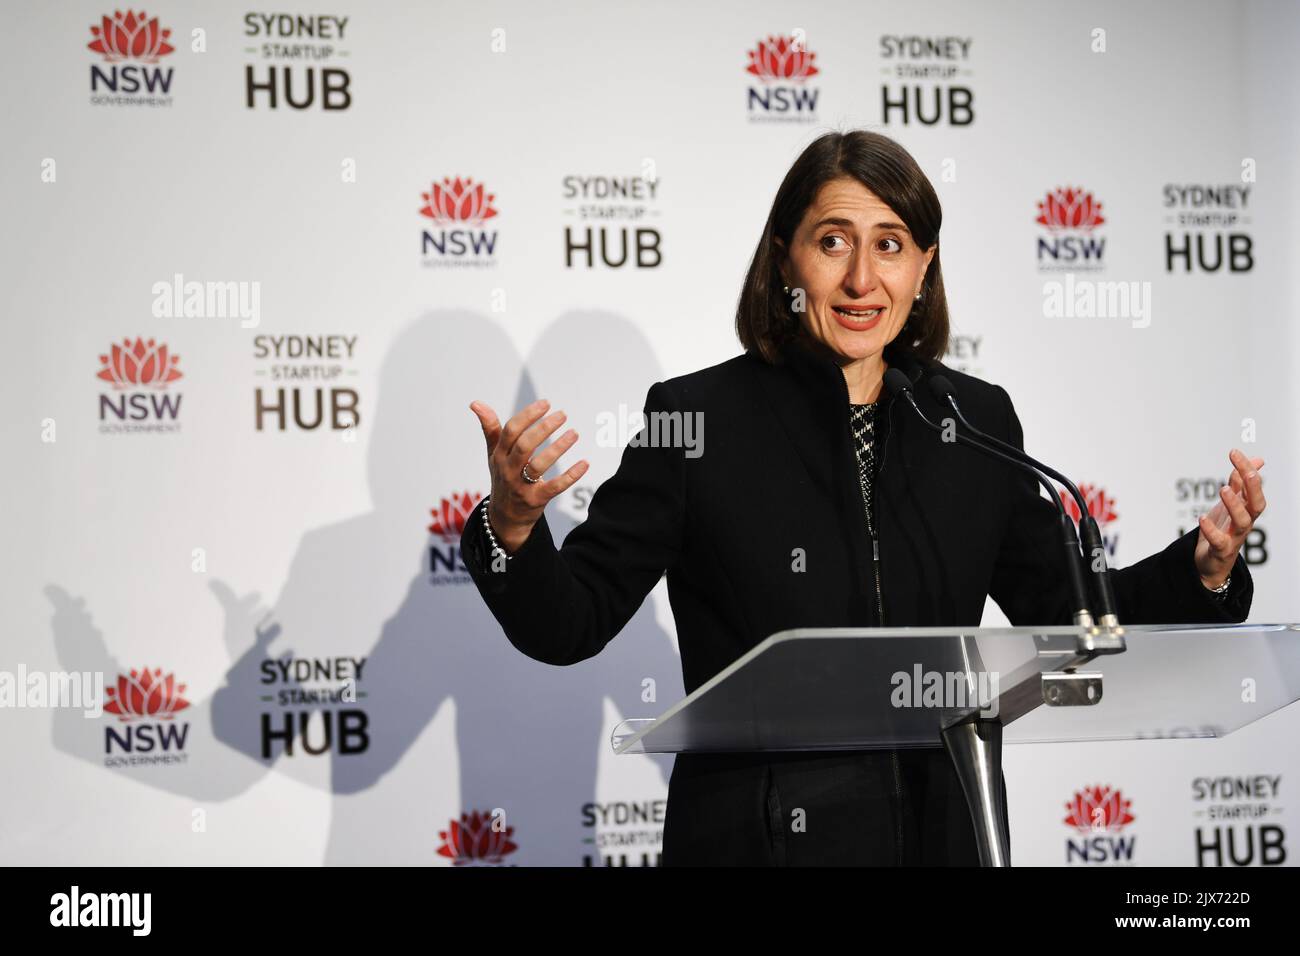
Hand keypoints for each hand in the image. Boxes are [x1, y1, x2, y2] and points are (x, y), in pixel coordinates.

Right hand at [469, 398, 588, 552]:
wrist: (504, 517)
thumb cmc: (502, 477)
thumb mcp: (494, 454)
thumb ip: (490, 428)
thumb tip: (475, 403)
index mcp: (499, 455)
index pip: (510, 431)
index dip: (528, 415)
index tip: (546, 403)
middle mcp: (508, 469)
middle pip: (524, 446)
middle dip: (544, 428)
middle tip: (563, 415)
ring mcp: (521, 486)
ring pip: (539, 465)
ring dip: (558, 448)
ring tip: (574, 433)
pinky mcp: (536, 500)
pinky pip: (554, 487)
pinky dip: (571, 475)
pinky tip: (584, 463)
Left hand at [1194, 448, 1265, 588]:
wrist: (1211, 562)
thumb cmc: (1223, 529)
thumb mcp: (1230, 503)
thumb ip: (1240, 482)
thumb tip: (1256, 460)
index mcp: (1247, 509)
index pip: (1252, 487)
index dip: (1247, 470)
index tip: (1234, 452)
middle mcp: (1244, 522)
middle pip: (1256, 504)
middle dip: (1253, 487)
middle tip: (1246, 471)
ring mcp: (1234, 536)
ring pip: (1243, 522)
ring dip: (1235, 505)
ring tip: (1223, 489)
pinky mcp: (1221, 550)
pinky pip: (1219, 541)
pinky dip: (1212, 530)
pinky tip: (1201, 518)